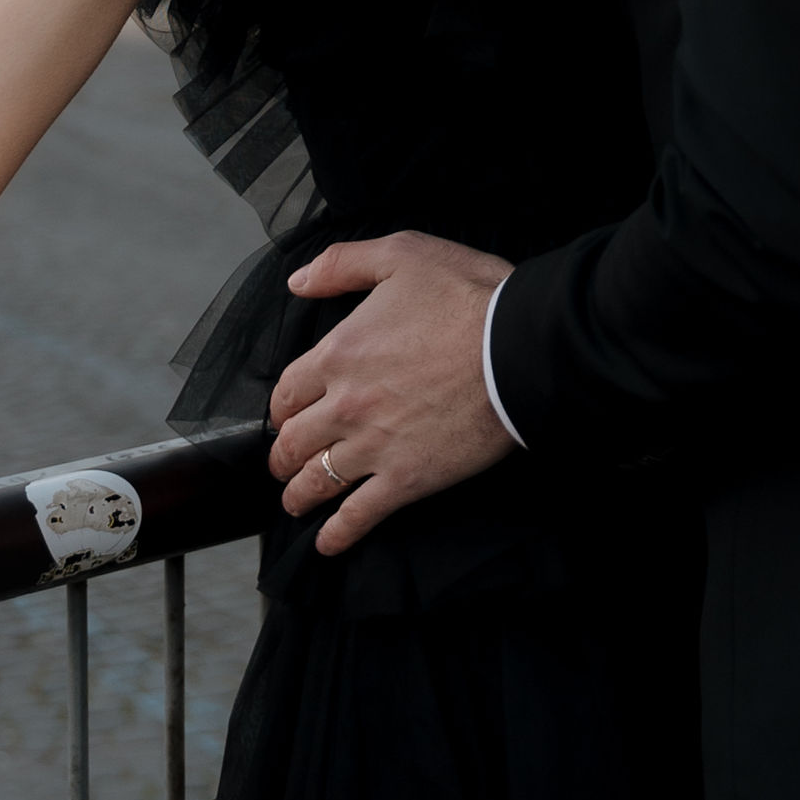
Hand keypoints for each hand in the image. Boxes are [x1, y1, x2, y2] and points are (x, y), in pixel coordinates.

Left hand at [266, 230, 515, 552]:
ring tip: (295, 502)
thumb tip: (298, 281)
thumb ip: (342, 264)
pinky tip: (327, 545)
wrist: (519, 346)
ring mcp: (374, 446)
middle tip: (283, 465)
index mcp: (337, 353)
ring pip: (317, 481)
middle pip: (294, 441)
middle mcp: (345, 405)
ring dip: (298, 495)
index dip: (281, 408)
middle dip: (282, 456)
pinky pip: (360, 515)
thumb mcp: (401, 254)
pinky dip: (338, 534)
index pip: (287, 391)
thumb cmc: (467, 296)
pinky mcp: (407, 479)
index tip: (284, 418)